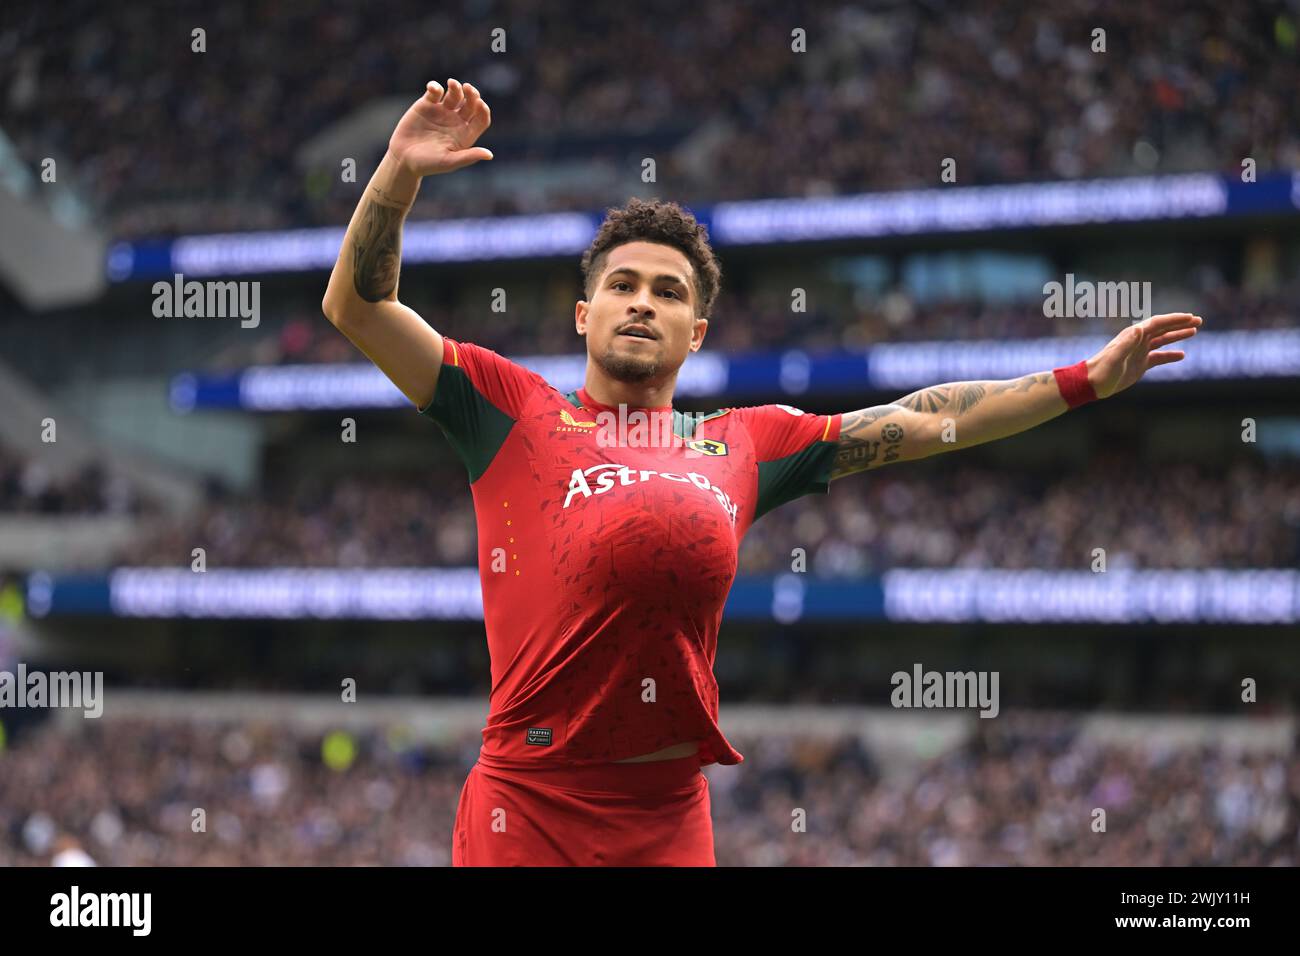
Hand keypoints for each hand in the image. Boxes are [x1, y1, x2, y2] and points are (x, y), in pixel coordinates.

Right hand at [389, 78, 492, 176]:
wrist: (403, 159)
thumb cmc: (428, 164)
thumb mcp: (449, 162)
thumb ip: (468, 157)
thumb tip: (490, 155)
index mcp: (465, 134)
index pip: (481, 119)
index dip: (483, 110)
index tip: (480, 103)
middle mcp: (456, 121)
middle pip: (471, 103)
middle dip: (472, 94)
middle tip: (468, 88)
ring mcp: (442, 112)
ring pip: (455, 94)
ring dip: (456, 87)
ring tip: (452, 84)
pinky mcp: (426, 105)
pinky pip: (435, 92)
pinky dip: (435, 87)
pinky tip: (434, 89)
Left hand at [1085, 313, 1202, 398]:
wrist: (1091, 383)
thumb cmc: (1101, 370)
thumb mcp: (1114, 357)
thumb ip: (1126, 344)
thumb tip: (1139, 329)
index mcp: (1133, 336)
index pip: (1157, 323)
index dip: (1174, 319)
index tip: (1190, 317)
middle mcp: (1138, 341)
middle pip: (1163, 328)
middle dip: (1180, 324)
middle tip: (1198, 321)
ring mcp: (1139, 352)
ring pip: (1163, 340)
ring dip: (1178, 335)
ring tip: (1194, 331)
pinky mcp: (1140, 365)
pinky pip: (1158, 357)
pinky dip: (1170, 355)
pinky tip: (1182, 355)